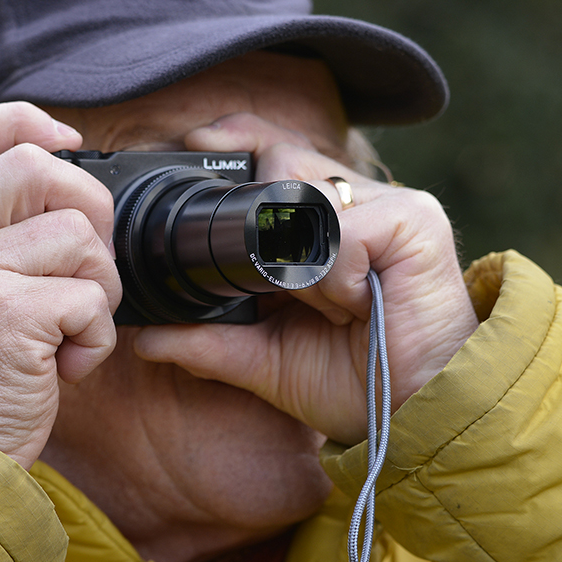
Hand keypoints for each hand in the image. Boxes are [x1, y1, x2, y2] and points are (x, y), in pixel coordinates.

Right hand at [0, 102, 121, 467]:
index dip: (24, 121)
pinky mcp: (4, 317)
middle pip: (39, 166)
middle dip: (90, 211)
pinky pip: (90, 299)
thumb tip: (63, 172)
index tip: (67, 143)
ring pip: (79, 235)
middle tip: (85, 268)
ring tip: (69, 331)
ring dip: (99, 288)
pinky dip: (96, 340)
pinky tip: (65, 366)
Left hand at [132, 114, 478, 444]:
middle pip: (284, 161)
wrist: (415, 418)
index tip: (198, 144)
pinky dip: (332, 275)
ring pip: (307, 189)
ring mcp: (390, 206)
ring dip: (298, 259)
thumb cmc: (357, 383)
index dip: (239, 142)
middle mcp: (358, 204)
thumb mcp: (267, 360)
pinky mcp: (415, 221)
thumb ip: (210, 342)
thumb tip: (146, 338)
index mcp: (326, 227)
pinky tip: (354, 306)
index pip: (276, 157)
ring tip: (331, 308)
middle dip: (262, 215)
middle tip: (280, 285)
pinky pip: (342, 231)